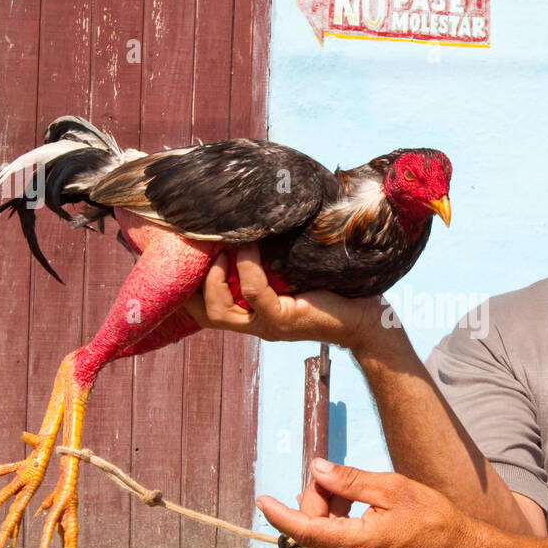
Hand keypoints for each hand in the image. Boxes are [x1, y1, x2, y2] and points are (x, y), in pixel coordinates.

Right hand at [181, 244, 386, 350]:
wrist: (364, 315)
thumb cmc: (330, 289)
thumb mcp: (289, 273)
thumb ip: (266, 261)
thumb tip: (247, 221)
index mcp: (251, 316)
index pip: (203, 312)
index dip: (185, 289)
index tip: (184, 254)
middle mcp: (254, 325)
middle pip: (203, 314)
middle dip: (193, 283)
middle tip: (204, 249)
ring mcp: (266, 326)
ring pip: (220, 309)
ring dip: (217, 274)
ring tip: (228, 245)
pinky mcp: (283, 319)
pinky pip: (253, 292)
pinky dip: (248, 265)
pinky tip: (251, 245)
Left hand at [257, 459, 485, 547]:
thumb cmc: (433, 518)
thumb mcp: (393, 489)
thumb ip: (350, 481)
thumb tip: (317, 469)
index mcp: (358, 542)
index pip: (306, 529)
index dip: (280, 514)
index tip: (262, 499)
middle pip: (314, 528)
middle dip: (315, 499)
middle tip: (333, 475)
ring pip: (325, 534)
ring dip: (328, 509)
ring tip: (351, 488)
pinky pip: (340, 541)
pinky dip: (340, 520)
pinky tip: (358, 504)